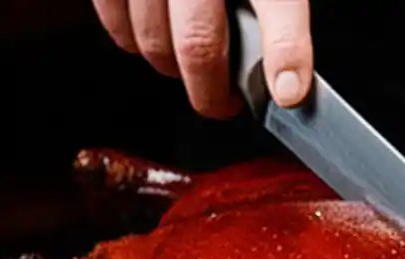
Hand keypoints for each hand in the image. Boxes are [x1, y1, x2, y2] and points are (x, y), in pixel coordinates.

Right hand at [94, 0, 313, 118]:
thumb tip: (289, 58)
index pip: (278, 1)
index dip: (286, 51)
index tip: (289, 92)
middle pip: (199, 42)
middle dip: (213, 91)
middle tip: (226, 102)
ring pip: (152, 40)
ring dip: (172, 68)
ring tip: (191, 65)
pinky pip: (115, 18)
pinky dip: (134, 39)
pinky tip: (154, 35)